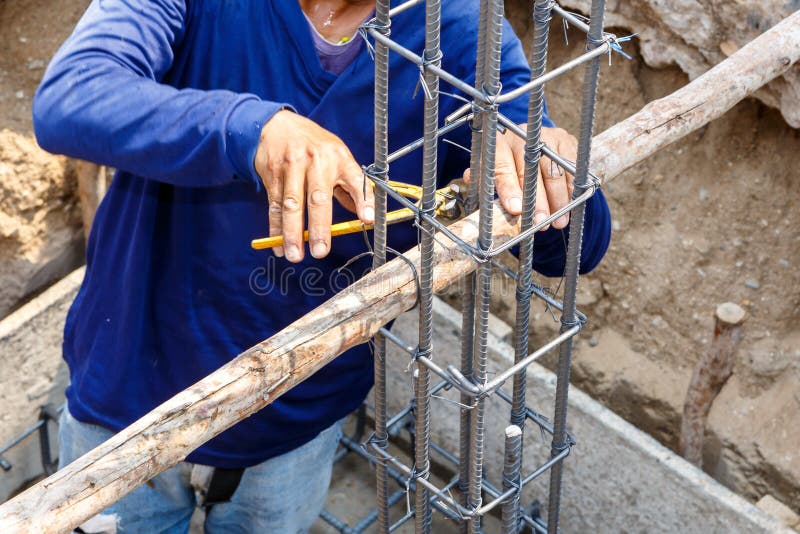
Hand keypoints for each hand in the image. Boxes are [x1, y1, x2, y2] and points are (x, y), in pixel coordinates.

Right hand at [255, 110, 373, 261]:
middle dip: (319, 228)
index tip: (368, 219)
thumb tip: (366, 216)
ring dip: (292, 233)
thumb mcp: (338, 157)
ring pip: (292, 205)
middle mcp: (316, 161)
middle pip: (318, 198)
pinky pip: (275, 205)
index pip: (355, 179)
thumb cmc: (315, 146)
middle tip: (320, 252)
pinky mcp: (273, 174)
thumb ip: (351, 185)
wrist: (278, 125)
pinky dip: (275, 228)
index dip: (363, 199)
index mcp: (339, 157)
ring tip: (296, 255)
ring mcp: (292, 167)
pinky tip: (279, 245)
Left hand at [463, 126, 577, 229]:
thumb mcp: (490, 168)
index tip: (515, 210)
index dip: (509, 189)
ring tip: (558, 221)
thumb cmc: (506, 162)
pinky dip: (571, 189)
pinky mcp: (566, 141)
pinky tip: (571, 206)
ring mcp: (547, 136)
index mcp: (498, 144)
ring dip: (558, 199)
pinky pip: (572, 168)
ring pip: (555, 171)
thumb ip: (483, 178)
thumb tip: (467, 178)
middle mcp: (522, 136)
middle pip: (531, 171)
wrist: (531, 140)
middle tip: (539, 222)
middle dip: (537, 200)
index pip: (502, 167)